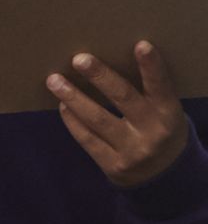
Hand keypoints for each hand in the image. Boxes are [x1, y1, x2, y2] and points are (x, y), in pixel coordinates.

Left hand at [49, 39, 194, 187]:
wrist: (165, 178)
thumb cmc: (161, 132)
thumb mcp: (165, 114)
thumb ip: (148, 95)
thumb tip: (109, 67)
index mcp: (169, 114)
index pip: (161, 87)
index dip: (151, 67)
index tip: (141, 45)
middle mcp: (152, 131)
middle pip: (123, 99)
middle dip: (100, 77)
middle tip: (79, 58)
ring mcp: (131, 150)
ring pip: (98, 120)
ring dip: (74, 97)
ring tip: (54, 80)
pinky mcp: (112, 165)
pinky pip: (87, 140)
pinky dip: (72, 121)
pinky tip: (62, 104)